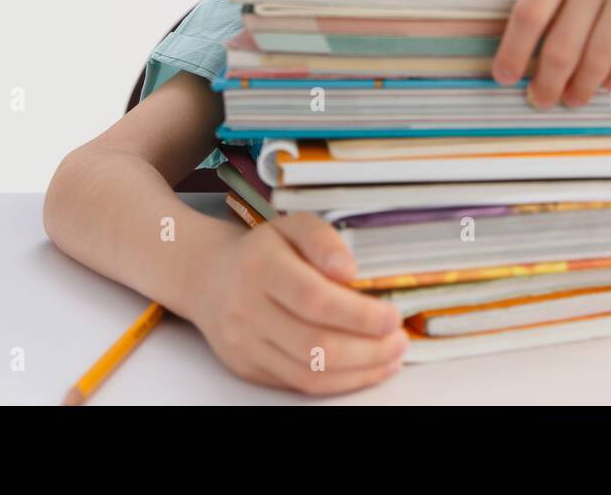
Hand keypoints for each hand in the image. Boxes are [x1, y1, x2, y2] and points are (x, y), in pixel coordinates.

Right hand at [194, 212, 407, 394]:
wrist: (209, 278)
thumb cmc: (264, 251)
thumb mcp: (294, 226)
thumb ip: (324, 240)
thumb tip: (350, 271)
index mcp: (261, 267)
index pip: (314, 299)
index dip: (360, 314)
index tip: (394, 315)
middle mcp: (247, 309)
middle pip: (315, 344)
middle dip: (369, 349)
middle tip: (401, 340)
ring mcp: (245, 344)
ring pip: (309, 373)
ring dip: (360, 371)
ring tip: (392, 356)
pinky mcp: (248, 368)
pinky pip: (299, 385)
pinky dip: (340, 382)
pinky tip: (367, 369)